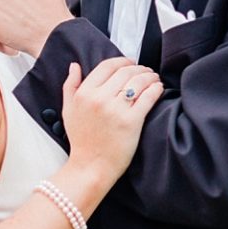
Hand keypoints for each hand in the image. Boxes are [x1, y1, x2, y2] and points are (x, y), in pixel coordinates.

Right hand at [62, 57, 162, 180]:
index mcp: (84, 93)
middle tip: (146, 72)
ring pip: (139, 81)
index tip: (131, 63)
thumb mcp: (68, 110)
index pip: (108, 66)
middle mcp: (99, 98)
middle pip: (126, 71)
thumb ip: (70, 86)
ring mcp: (116, 110)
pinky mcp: (132, 121)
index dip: (123, 61)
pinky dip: (156, 88)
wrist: (90, 167)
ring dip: (150, 76)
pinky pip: (148, 96)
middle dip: (139, 68)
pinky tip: (158, 88)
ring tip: (154, 79)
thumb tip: (75, 65)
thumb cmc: (81, 140)